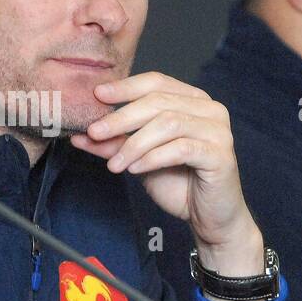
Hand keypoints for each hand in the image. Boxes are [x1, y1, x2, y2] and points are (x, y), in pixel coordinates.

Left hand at [71, 72, 264, 282]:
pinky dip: (152, 158)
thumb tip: (80, 135)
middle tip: (95, 132)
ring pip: (168, 123)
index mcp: (192, 101)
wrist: (208, 218)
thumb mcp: (139, 159)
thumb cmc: (178, 183)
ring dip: (135, 143)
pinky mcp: (221, 155)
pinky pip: (181, 148)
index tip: (97, 95)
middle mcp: (209, 110)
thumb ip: (115, 144)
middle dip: (122, 117)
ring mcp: (218, 131)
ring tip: (115, 164)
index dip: (125, 87)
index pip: (156, 82)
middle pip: (158, 102)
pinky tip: (136, 169)